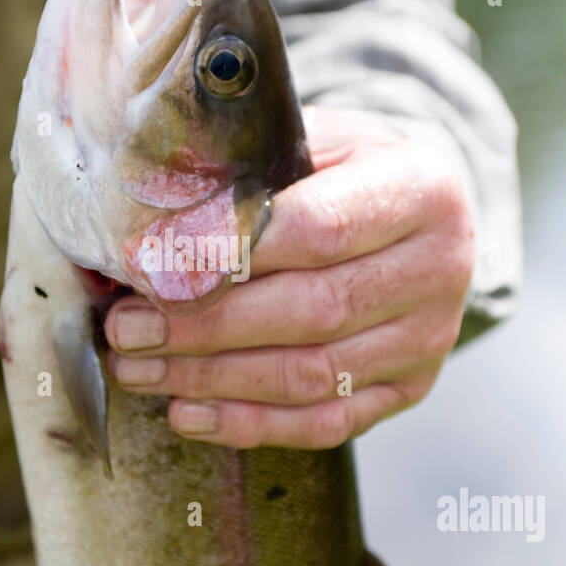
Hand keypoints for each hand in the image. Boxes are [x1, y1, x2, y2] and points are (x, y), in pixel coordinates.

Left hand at [105, 105, 474, 448]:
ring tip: (137, 369)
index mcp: (419, 189)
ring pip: (311, 374)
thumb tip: (140, 231)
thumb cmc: (337, 171)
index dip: (228, 253)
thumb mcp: (302, 140)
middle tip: (126, 328)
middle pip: (312, 310)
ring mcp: (429, 338)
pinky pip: (324, 422)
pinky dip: (249, 425)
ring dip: (212, 379)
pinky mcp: (408, 389)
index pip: (318, 230)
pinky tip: (186, 413)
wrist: (412, 215)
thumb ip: (237, 172)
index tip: (148, 265)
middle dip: (205, 326)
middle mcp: (439, 267)